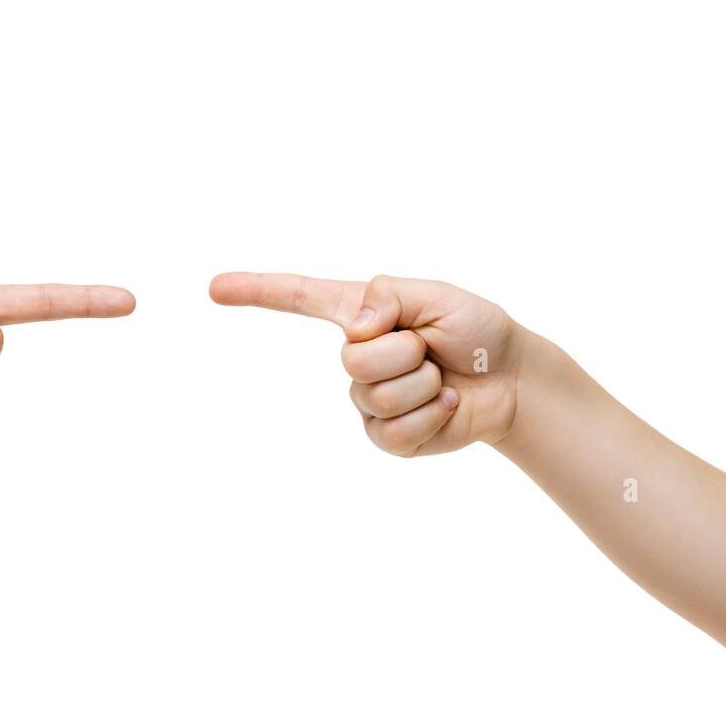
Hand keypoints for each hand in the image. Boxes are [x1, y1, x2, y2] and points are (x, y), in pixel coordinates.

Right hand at [210, 272, 527, 455]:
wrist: (512, 380)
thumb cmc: (477, 330)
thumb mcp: (438, 296)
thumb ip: (390, 296)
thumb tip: (358, 326)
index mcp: (363, 315)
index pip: (299, 298)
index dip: (256, 292)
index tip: (214, 288)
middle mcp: (358, 356)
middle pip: (354, 359)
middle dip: (407, 353)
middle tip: (434, 349)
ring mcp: (368, 399)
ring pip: (378, 396)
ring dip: (424, 385)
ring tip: (442, 378)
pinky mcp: (386, 437)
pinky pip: (394, 432)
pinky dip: (432, 417)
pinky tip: (447, 406)